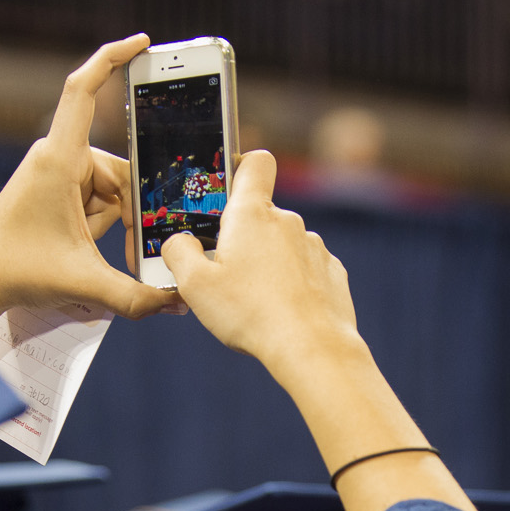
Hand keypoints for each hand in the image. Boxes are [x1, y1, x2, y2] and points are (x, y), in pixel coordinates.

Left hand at [0, 35, 179, 335]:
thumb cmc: (18, 272)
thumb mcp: (87, 285)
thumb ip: (138, 296)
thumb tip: (179, 302)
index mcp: (59, 159)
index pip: (83, 90)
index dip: (112, 58)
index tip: (141, 44)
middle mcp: (54, 156)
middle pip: (118, 165)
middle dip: (127, 206)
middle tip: (122, 245)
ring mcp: (52, 170)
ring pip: (108, 184)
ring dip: (110, 219)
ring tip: (86, 250)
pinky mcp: (50, 186)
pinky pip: (92, 195)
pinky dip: (97, 221)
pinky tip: (82, 247)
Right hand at [161, 150, 360, 382]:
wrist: (310, 347)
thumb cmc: (250, 313)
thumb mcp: (194, 285)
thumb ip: (178, 253)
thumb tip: (178, 241)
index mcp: (251, 214)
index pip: (254, 163)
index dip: (240, 167)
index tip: (226, 190)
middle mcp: (287, 221)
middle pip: (260, 216)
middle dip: (241, 239)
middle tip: (225, 275)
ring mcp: (313, 246)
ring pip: (282, 245)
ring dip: (267, 264)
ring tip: (254, 301)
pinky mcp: (331, 272)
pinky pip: (304, 269)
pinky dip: (292, 284)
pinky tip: (282, 311)